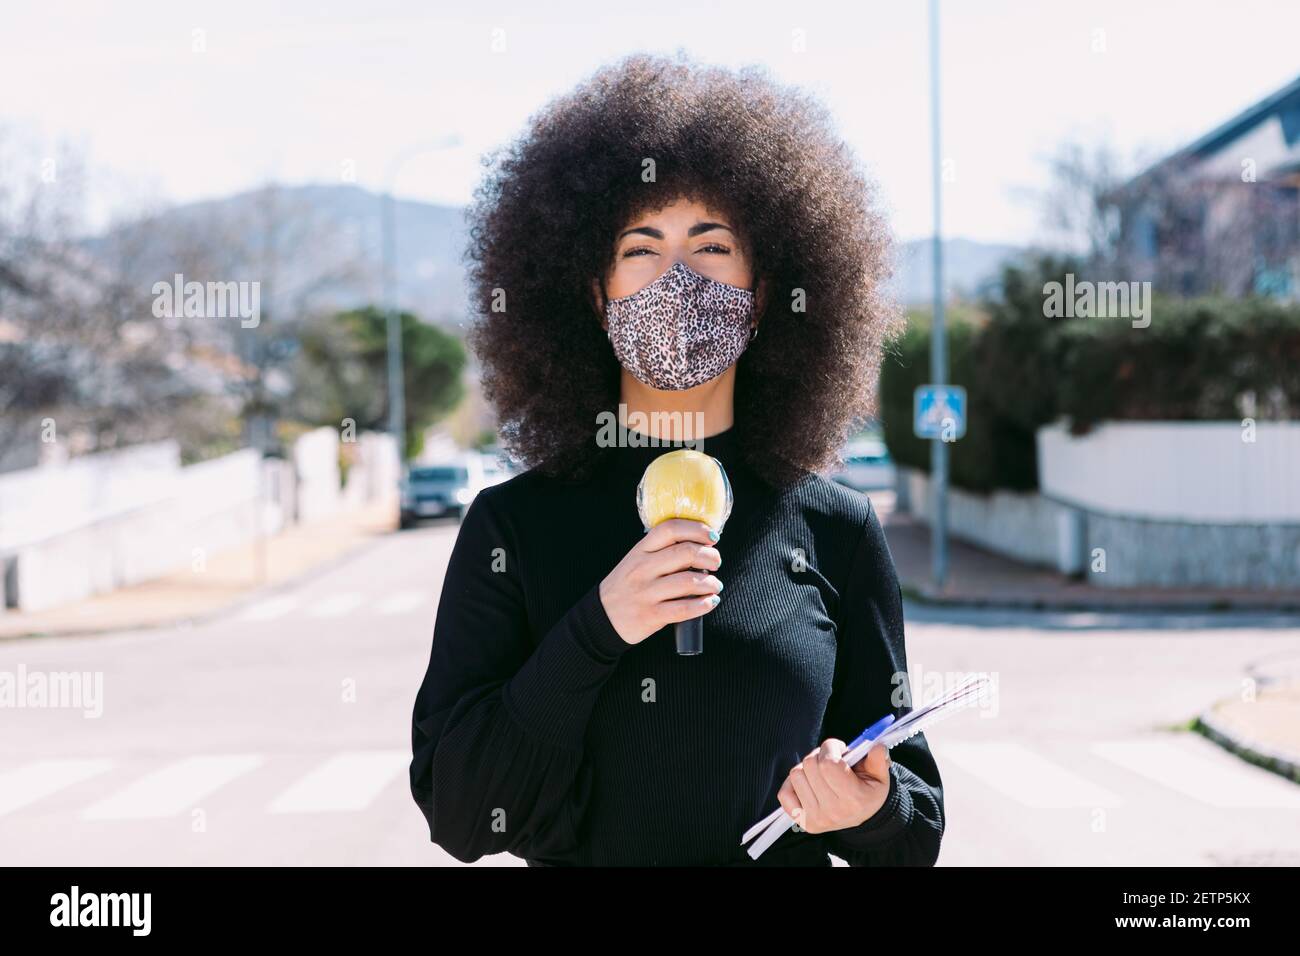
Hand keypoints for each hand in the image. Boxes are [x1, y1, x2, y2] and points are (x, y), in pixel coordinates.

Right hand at [599, 518, 722, 644]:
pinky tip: (709, 602)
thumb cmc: (627, 586)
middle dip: (710, 556)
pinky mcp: (651, 615)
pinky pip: (684, 609)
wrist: (602, 616)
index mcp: (640, 550)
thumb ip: (662, 551)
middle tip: (716, 562)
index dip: (696, 529)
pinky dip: (703, 605)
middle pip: (685, 553)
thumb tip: (701, 546)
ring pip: (689, 581)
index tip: (711, 537)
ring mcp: (646, 593)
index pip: (670, 529)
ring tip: (714, 585)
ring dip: (711, 582)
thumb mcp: (637, 560)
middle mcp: (642, 568)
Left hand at [777, 738, 892, 834]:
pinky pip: (784, 793)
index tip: (839, 748)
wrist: (863, 816)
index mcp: (854, 799)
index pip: (828, 763)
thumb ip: (878, 759)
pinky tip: (809, 782)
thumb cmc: (868, 791)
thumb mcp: (880, 775)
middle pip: (809, 765)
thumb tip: (877, 746)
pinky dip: (793, 783)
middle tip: (831, 759)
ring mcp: (815, 818)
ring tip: (821, 771)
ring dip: (806, 767)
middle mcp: (833, 811)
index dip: (831, 747)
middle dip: (819, 755)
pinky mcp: (802, 821)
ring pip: (795, 774)